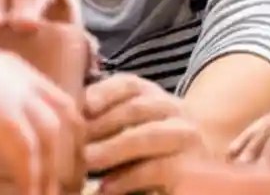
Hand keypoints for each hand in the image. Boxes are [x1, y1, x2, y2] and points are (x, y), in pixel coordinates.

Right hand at [0, 37, 83, 194]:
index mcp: (12, 66)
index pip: (53, 95)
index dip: (63, 123)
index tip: (65, 147)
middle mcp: (22, 79)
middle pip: (65, 116)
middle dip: (71, 147)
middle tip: (68, 177)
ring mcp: (16, 97)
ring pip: (50, 140)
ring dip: (50, 173)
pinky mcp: (5, 120)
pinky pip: (28, 156)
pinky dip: (30, 179)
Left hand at [84, 73, 205, 193]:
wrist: (200, 177)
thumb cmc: (150, 155)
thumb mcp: (130, 132)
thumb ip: (105, 121)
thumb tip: (69, 119)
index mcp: (155, 96)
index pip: (129, 84)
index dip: (105, 91)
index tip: (85, 105)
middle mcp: (174, 110)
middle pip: (136, 108)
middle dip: (102, 124)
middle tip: (74, 142)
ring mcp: (187, 138)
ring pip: (147, 137)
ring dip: (113, 149)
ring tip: (87, 162)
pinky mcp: (191, 169)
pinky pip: (156, 170)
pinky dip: (127, 179)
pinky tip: (107, 188)